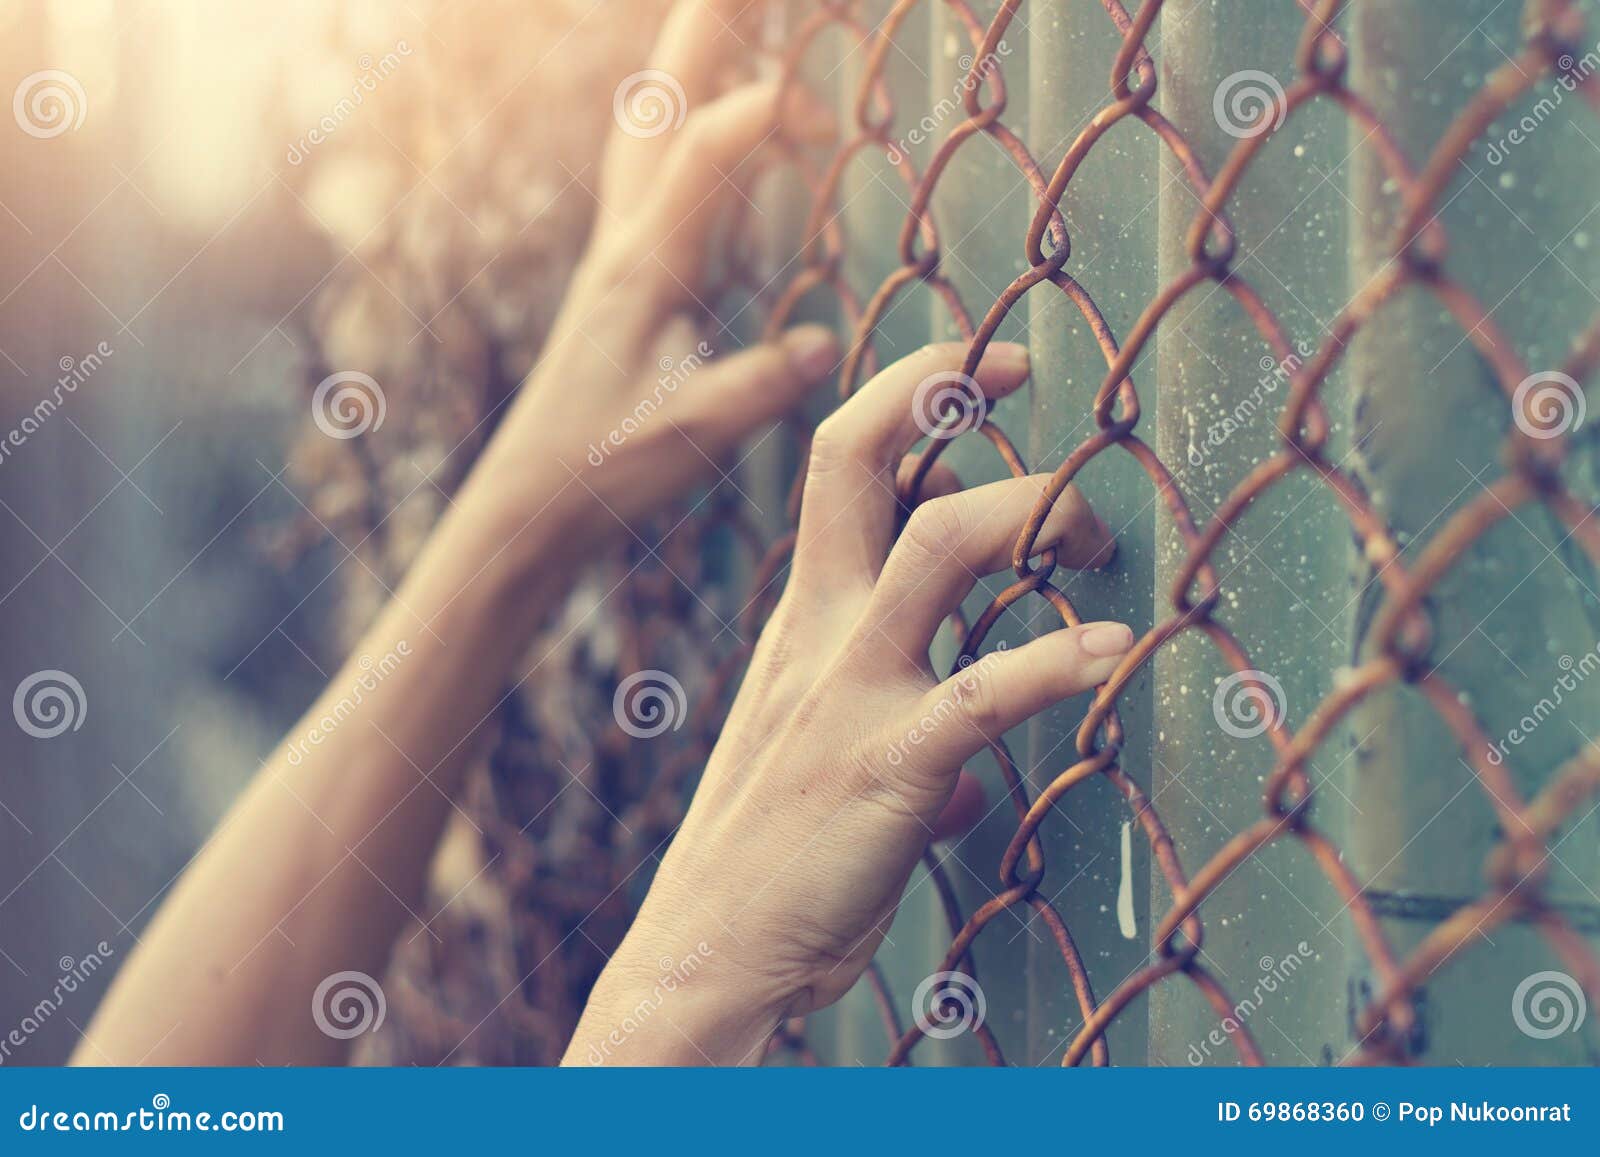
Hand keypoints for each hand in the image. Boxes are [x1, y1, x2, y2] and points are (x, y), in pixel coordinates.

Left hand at [464, 0, 837, 565]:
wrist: (529, 499)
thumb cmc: (603, 471)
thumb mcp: (692, 436)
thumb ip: (759, 387)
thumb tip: (825, 342)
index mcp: (645, 269)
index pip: (704, 154)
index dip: (763, 113)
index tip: (829, 111)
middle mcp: (625, 242)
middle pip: (662, 106)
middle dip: (709, 30)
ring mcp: (618, 253)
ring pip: (648, 128)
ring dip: (689, 67)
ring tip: (736, 24)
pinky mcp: (619, 276)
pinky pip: (648, 172)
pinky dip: (678, 125)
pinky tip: (701, 128)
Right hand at [566, 342, 1130, 1064]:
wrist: (703, 957)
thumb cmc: (769, 866)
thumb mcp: (823, 772)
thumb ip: (897, 742)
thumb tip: (974, 773)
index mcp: (803, 620)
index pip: (840, 465)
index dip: (906, 391)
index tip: (981, 368)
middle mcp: (819, 632)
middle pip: (857, 459)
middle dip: (940, 387)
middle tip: (1022, 369)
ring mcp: (849, 692)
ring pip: (939, 545)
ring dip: (1033, 512)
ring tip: (1096, 543)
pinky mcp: (886, 766)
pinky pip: (985, 692)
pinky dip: (1057, 662)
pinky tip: (1112, 652)